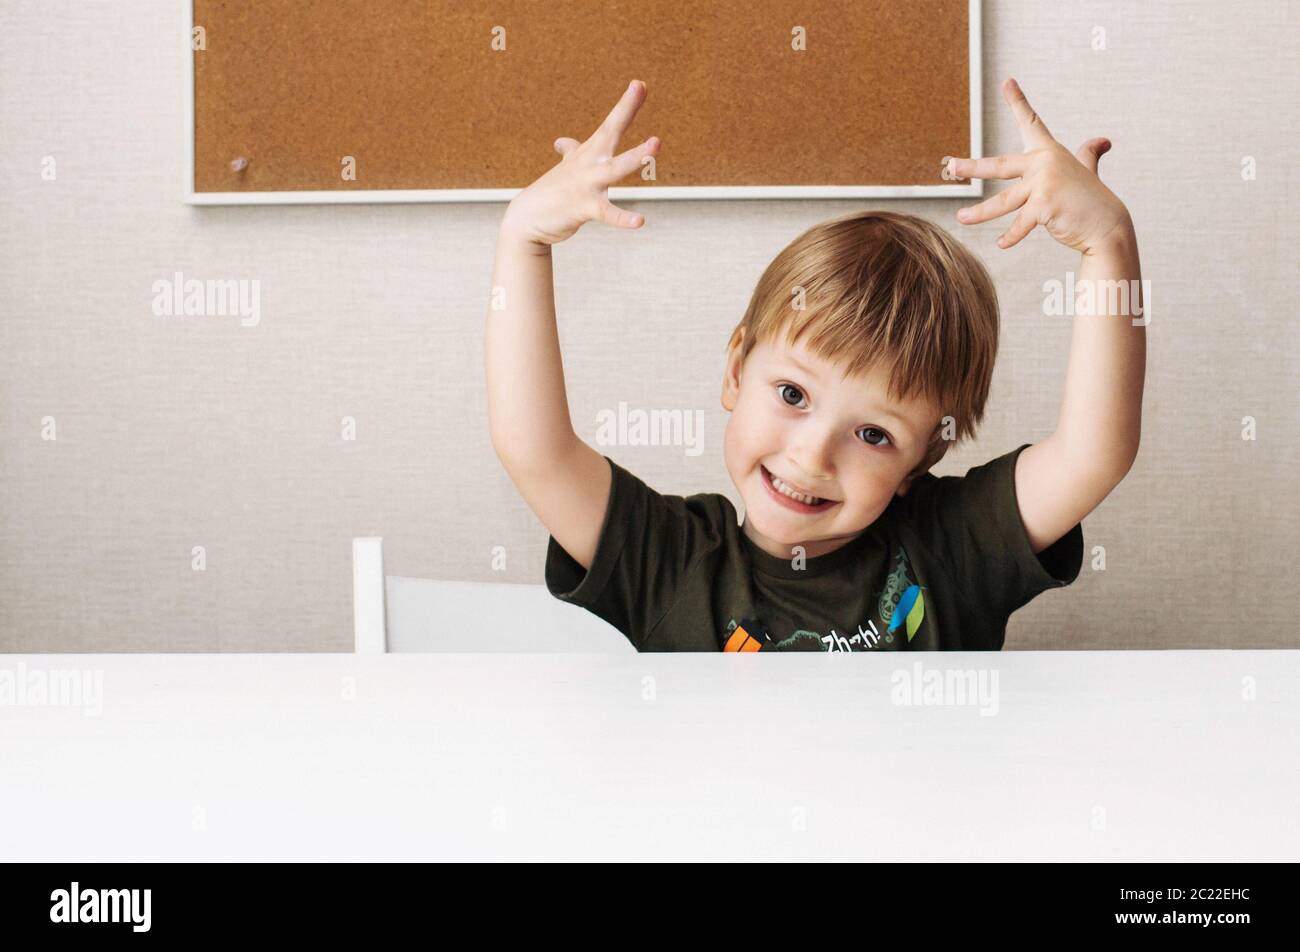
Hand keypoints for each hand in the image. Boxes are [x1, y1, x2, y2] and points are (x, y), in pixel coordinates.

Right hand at [502, 80, 659, 246]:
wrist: (527, 219)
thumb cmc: (551, 193)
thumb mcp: (564, 169)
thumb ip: (569, 154)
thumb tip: (562, 142)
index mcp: (588, 153)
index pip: (611, 125)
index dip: (626, 105)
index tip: (641, 84)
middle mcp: (589, 163)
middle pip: (610, 132)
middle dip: (625, 111)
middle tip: (640, 87)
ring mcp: (587, 184)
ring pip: (616, 168)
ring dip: (636, 156)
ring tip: (655, 143)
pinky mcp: (584, 208)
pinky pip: (608, 213)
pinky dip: (624, 218)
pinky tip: (640, 221)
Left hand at [946, 78, 1130, 255]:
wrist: (1107, 226)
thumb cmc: (1092, 201)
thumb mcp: (1087, 173)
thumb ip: (1088, 155)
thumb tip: (1103, 141)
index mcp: (1050, 152)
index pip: (1031, 123)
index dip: (1019, 102)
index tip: (1007, 82)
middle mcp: (1044, 163)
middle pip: (1000, 165)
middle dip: (972, 167)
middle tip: (951, 166)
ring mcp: (1043, 183)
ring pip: (1003, 201)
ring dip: (980, 213)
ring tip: (961, 218)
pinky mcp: (1044, 205)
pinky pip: (1020, 223)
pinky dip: (1011, 236)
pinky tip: (1001, 244)